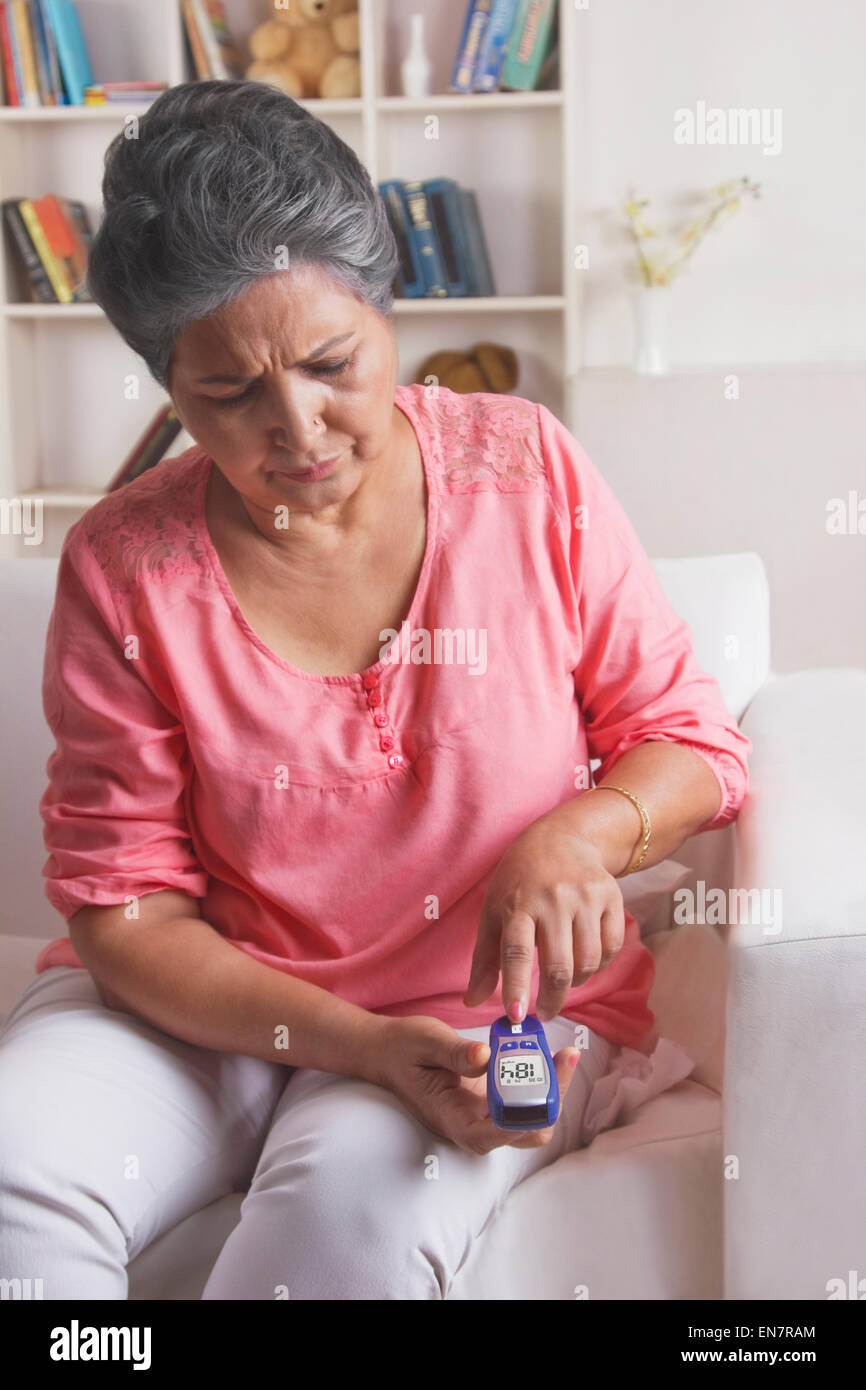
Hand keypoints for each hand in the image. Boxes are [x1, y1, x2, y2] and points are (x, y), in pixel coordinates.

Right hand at [370, 1015, 580, 1155]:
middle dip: (550, 1099)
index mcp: (451, 1118)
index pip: (488, 1136)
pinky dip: (542, 1080)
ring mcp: (486, 1116)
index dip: (517, 1122)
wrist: (389, 1052)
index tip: (539, 1091)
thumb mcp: (426, 1041)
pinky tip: (547, 1052)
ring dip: (552, 1091)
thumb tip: (486, 1057)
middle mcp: (473, 1125)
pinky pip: (526, 1100)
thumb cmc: (404, 1048)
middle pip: (525, 1132)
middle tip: (564, 1056)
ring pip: (533, 1119)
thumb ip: (456, 1052)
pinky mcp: (494, 1102)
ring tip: (562, 1054)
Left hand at [463, 818, 625, 1022]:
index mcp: (517, 904)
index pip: (516, 951)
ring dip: (575, 983)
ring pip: (588, 961)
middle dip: (552, 999)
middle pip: (558, 965)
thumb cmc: (519, 882)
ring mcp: (585, 897)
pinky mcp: (611, 897)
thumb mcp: (493, 912)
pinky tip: (584, 961)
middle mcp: (553, 899)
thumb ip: (484, 960)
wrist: (561, 838)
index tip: (516, 1017)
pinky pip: (611, 947)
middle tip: (544, 1014)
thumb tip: (472, 1003)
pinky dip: (599, 965)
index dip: (516, 987)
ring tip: (562, 982)